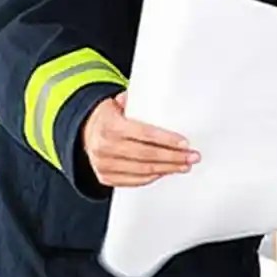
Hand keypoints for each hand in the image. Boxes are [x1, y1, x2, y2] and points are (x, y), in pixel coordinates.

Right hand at [82, 92, 199, 186]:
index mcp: (111, 126)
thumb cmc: (108, 116)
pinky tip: (166, 172)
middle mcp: (105, 147)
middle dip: (173, 157)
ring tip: (184, 165)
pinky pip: (134, 181)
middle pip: (147, 155)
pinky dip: (152, 177)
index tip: (185, 143)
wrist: (85, 131)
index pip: (145, 134)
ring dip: (167, 169)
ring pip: (143, 170)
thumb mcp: (117, 102)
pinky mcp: (105, 177)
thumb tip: (158, 95)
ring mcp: (104, 164)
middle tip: (192, 156)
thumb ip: (135, 100)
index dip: (167, 140)